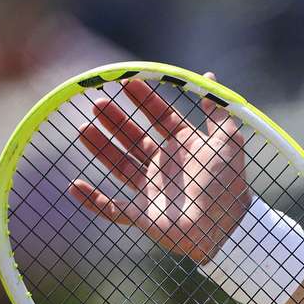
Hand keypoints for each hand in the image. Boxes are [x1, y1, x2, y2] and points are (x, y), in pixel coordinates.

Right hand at [68, 72, 249, 263]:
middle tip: (96, 103)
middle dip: (116, 120)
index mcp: (186, 147)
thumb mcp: (228, 141)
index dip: (145, 100)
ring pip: (119, 165)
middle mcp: (166, 166)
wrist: (227, 226)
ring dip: (100, 147)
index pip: (161, 118)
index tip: (128, 82)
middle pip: (135, 138)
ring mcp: (152, 190)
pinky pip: (112, 209)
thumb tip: (210, 78)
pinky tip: (75, 186)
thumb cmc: (228, 184)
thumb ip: (219, 112)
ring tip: (82, 128)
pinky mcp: (143, 216)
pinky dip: (93, 201)